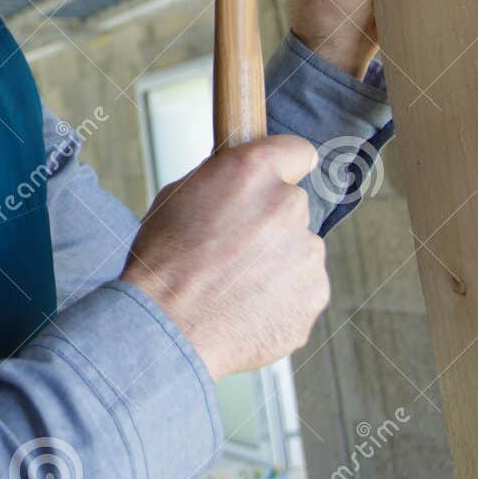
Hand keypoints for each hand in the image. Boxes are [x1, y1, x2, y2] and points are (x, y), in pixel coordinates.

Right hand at [120, 135, 326, 379]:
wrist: (166, 327)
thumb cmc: (162, 261)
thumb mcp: (178, 196)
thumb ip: (221, 181)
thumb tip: (238, 181)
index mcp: (254, 172)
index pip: (298, 151)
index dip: (285, 167)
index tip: (277, 180)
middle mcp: (288, 206)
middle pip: (293, 207)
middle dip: (269, 224)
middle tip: (232, 250)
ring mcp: (307, 254)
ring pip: (299, 251)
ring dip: (277, 263)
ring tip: (234, 285)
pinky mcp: (314, 295)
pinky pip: (303, 289)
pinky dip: (281, 298)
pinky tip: (246, 307)